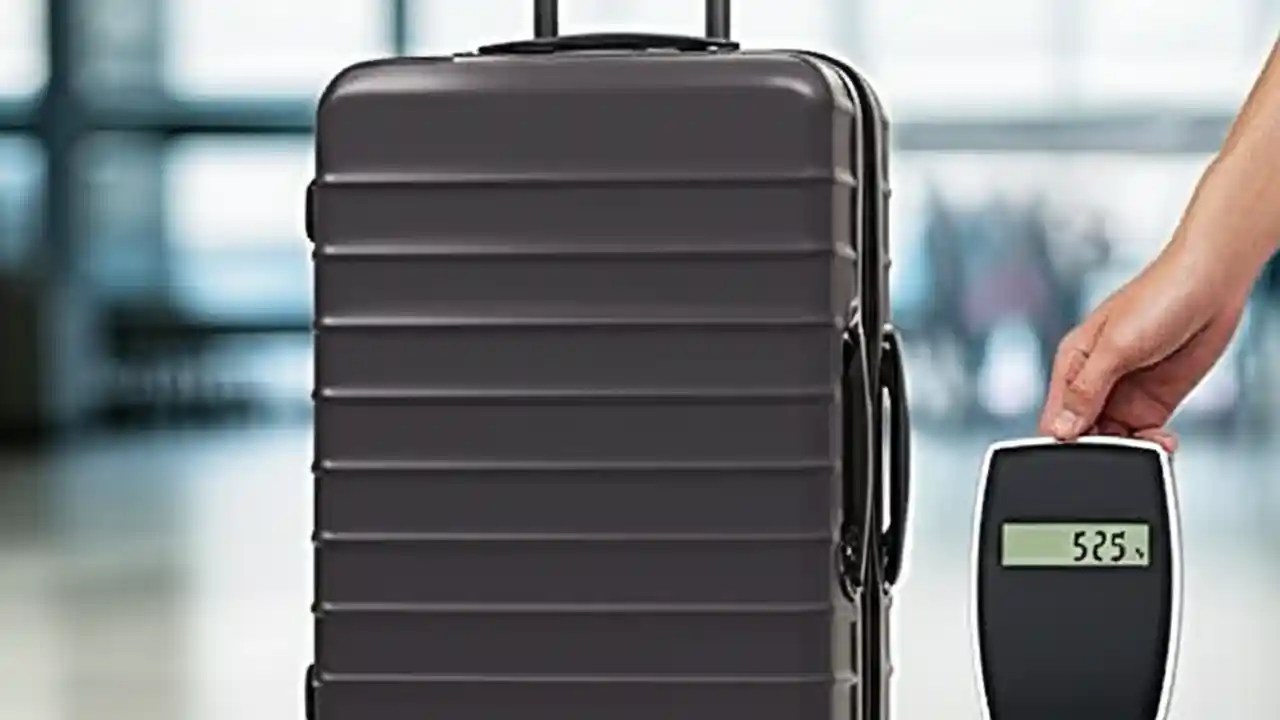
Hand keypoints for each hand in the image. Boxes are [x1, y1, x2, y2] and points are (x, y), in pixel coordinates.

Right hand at [1038, 244, 1249, 452]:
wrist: (1212, 284)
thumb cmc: (1160, 296)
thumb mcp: (1116, 345)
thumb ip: (1086, 390)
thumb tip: (1061, 429)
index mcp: (1072, 365)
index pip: (1054, 419)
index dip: (1064, 442)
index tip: (1083, 455)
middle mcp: (1095, 382)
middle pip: (1081, 434)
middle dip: (1097, 451)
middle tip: (1119, 453)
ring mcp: (1125, 394)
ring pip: (1113, 440)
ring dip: (1128, 451)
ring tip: (1148, 445)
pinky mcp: (1155, 402)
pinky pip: (1144, 436)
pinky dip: (1152, 446)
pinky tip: (1162, 441)